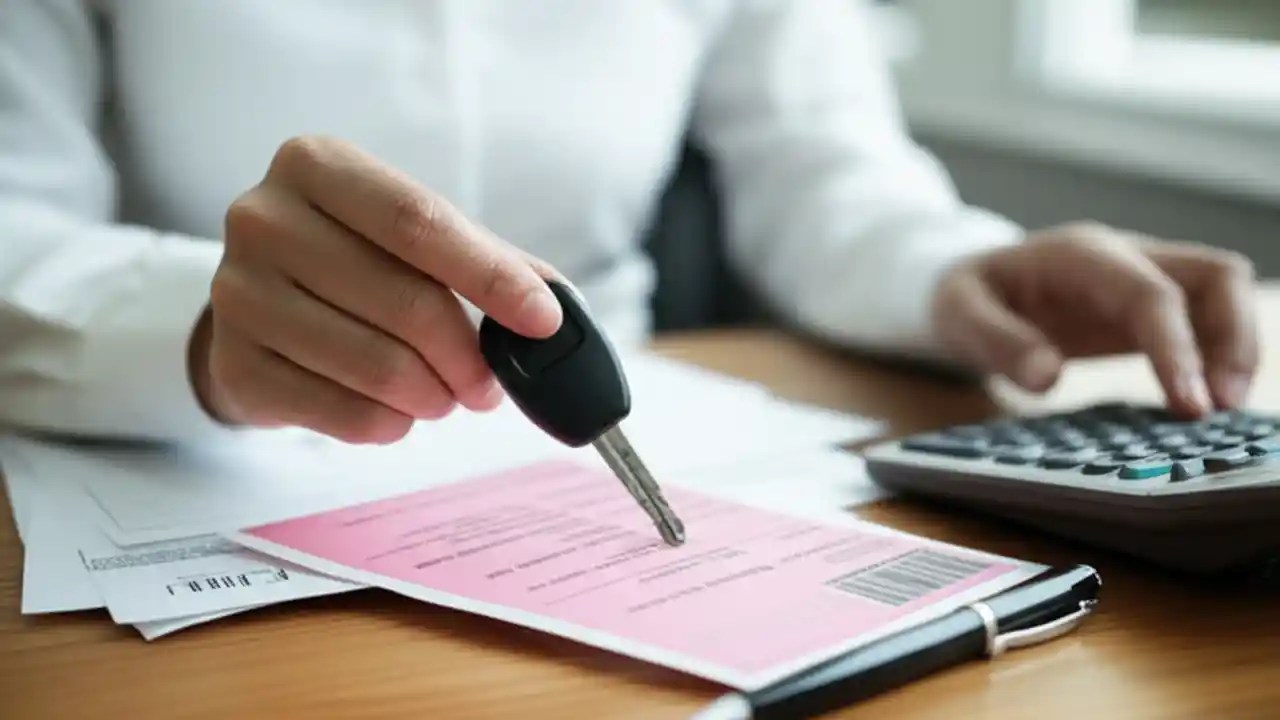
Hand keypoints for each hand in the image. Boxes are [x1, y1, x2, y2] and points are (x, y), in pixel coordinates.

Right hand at [189, 136, 563, 442]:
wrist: (257, 306)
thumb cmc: (353, 262)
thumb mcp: (415, 239)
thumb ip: (488, 263)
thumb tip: (561, 315)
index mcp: (316, 165)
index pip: (418, 222)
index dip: (490, 277)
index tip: (543, 320)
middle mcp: (263, 218)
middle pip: (404, 300)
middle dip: (468, 356)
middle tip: (491, 385)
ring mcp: (237, 292)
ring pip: (374, 363)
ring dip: (433, 395)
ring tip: (444, 395)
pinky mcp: (232, 363)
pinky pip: (339, 412)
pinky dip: (390, 424)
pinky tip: (399, 413)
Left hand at [933, 222, 1257, 415]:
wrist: (963, 281)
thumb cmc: (961, 295)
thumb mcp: (957, 315)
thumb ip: (998, 342)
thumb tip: (1047, 378)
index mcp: (1080, 255)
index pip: (1149, 293)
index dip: (1177, 347)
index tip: (1190, 404)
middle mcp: (1124, 256)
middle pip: (1216, 275)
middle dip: (1233, 340)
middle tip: (1222, 408)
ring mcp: (1142, 276)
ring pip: (1222, 291)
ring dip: (1236, 347)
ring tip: (1222, 409)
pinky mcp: (1149, 305)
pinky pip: (1205, 317)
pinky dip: (1218, 354)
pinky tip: (1206, 400)